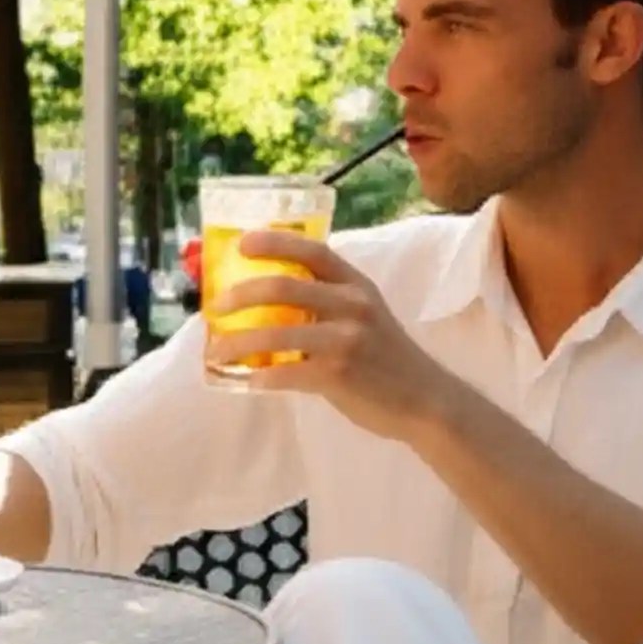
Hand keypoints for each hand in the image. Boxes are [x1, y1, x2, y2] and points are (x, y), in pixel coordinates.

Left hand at [207, 231, 451, 441]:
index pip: (313, 251)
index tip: (242, 244)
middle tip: (216, 307)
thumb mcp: (365, 316)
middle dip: (241, 295)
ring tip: (216, 350)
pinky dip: (263, 377)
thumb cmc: (386, 358)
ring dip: (238, 342)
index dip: (275, 242)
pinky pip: (288, 373)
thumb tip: (270, 303)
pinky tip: (250, 381)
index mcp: (356, 285)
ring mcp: (347, 339)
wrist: (426, 400)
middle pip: (284, 286)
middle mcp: (353, 305)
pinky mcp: (340, 374)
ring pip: (277, 332)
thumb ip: (328, 303)